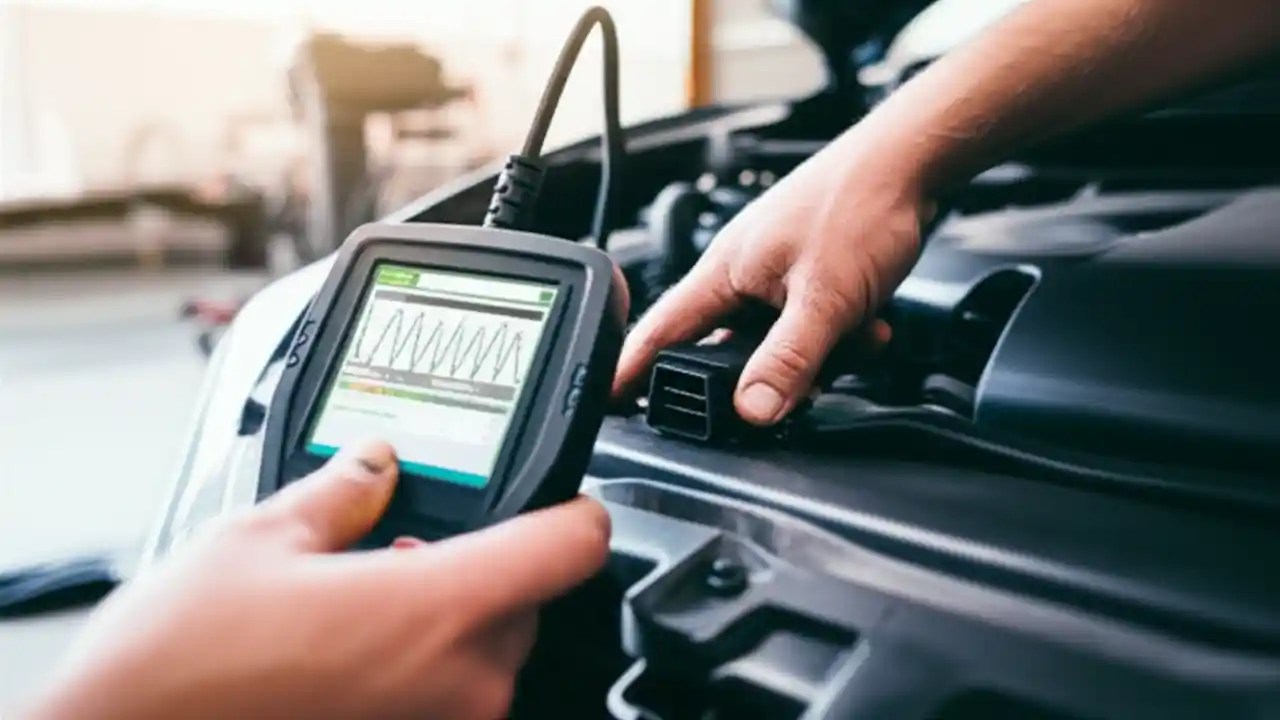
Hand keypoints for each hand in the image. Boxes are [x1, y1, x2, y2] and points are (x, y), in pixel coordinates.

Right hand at [27, 441, 609, 719]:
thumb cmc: (174, 675)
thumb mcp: (256, 542)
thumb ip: (342, 491)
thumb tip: (375, 464)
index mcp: (440, 613)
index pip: (574, 545)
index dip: (573, 508)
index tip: (557, 496)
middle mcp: (461, 684)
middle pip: (528, 598)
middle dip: (478, 566)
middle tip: (401, 550)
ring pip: (488, 649)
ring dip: (444, 620)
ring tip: (356, 604)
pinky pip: (448, 695)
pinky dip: (418, 668)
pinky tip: (347, 655)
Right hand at [614, 134, 931, 423]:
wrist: (910, 163)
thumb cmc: (858, 204)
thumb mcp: (824, 298)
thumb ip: (788, 359)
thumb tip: (752, 410)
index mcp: (723, 273)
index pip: (661, 332)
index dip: (630, 371)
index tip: (609, 404)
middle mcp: (741, 276)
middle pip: (725, 353)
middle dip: (764, 376)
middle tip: (790, 393)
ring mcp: (775, 278)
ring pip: (776, 346)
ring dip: (817, 356)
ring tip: (851, 337)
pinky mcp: (808, 281)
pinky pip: (809, 331)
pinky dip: (840, 338)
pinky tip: (867, 328)